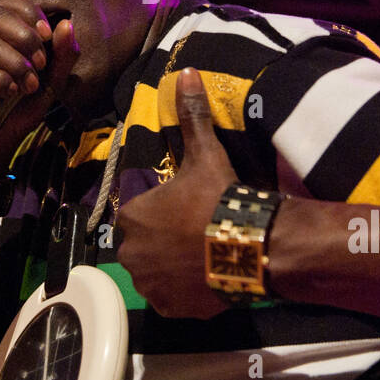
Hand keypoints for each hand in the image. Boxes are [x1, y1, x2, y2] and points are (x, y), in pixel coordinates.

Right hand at [0, 0, 80, 182]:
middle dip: (24, 39)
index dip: (28, 13)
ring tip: (26, 85)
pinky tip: (7, 92)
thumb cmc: (17, 112)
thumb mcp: (48, 83)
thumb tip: (67, 25)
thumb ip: (61, 55)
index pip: (5, 1)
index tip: (47, 37)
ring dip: (13, 62)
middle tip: (38, 66)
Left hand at [115, 68, 236, 318]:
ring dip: (169, 267)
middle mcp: (130, 254)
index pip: (137, 213)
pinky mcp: (169, 309)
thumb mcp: (204, 153)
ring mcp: (149, 285)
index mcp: (131, 216)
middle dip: (161, 240)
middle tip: (194, 232)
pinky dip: (183, 292)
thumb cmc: (218, 198)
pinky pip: (170, 299)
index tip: (185, 209)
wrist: (249, 247)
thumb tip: (186, 71)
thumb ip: (191, 115)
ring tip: (200, 256)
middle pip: (142, 245)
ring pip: (154, 273)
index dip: (161, 210)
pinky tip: (204, 277)